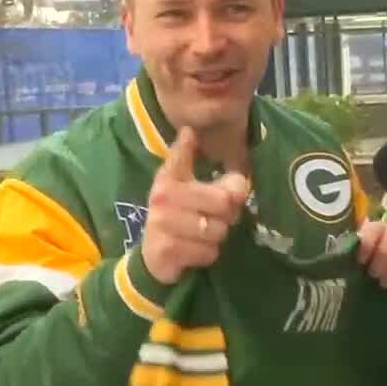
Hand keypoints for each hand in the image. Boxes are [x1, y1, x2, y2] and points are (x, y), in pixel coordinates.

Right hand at [143, 127, 249, 284]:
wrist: (152, 254)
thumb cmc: (172, 213)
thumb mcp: (176, 181)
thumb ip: (186, 157)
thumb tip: (188, 131)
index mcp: (168, 180)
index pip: (209, 174)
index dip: (233, 185)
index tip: (235, 186)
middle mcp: (163, 199)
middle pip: (223, 203)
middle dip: (227, 214)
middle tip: (217, 216)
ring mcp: (163, 226)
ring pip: (218, 230)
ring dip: (217, 235)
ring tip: (203, 233)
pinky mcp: (168, 251)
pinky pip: (209, 252)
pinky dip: (208, 253)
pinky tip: (195, 249)